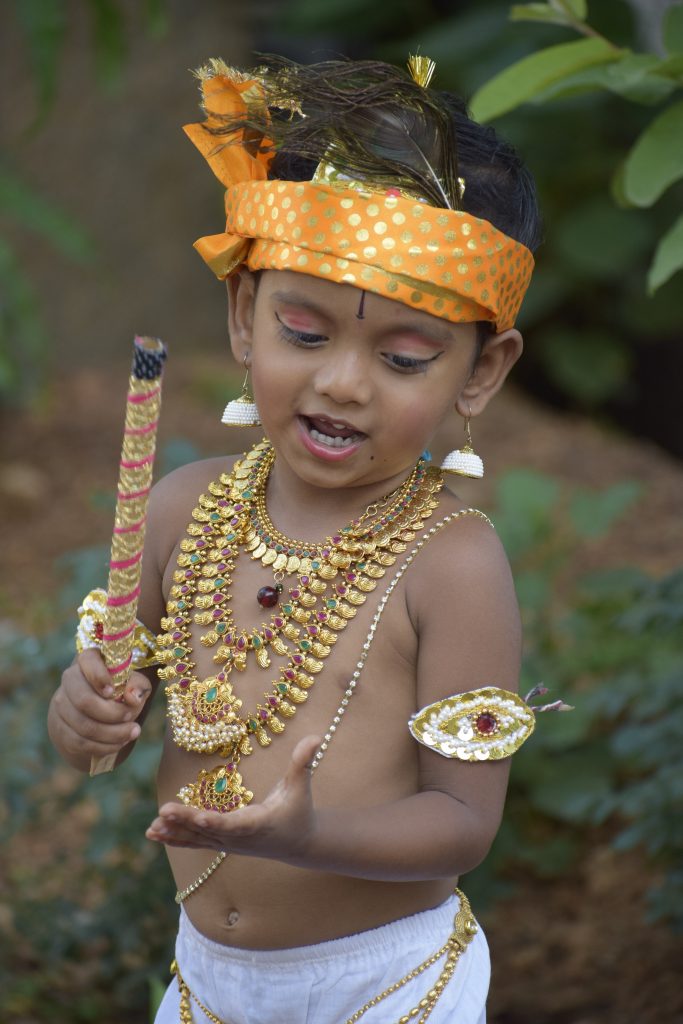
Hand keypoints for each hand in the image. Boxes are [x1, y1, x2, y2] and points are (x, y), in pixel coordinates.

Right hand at [48, 649, 151, 770]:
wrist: (95, 716)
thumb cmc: (119, 694)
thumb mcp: (134, 685)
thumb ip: (138, 686)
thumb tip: (132, 697)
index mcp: (88, 661)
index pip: (88, 660)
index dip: (99, 676)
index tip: (113, 691)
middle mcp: (70, 680)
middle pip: (84, 700)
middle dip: (112, 713)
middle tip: (132, 717)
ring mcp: (61, 705)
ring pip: (84, 725)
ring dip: (112, 733)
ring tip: (132, 732)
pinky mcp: (59, 729)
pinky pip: (80, 742)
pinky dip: (103, 746)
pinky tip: (119, 743)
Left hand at [146, 734, 320, 864]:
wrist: (298, 842)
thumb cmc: (299, 810)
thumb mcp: (301, 785)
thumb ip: (304, 761)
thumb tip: (315, 737)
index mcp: (258, 823)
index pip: (233, 824)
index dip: (215, 822)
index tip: (196, 817)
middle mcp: (239, 838)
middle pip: (208, 831)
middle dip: (185, 822)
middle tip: (163, 812)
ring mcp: (229, 844)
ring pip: (197, 840)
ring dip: (174, 832)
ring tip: (151, 828)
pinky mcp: (222, 844)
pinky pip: (195, 842)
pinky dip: (175, 838)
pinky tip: (155, 833)